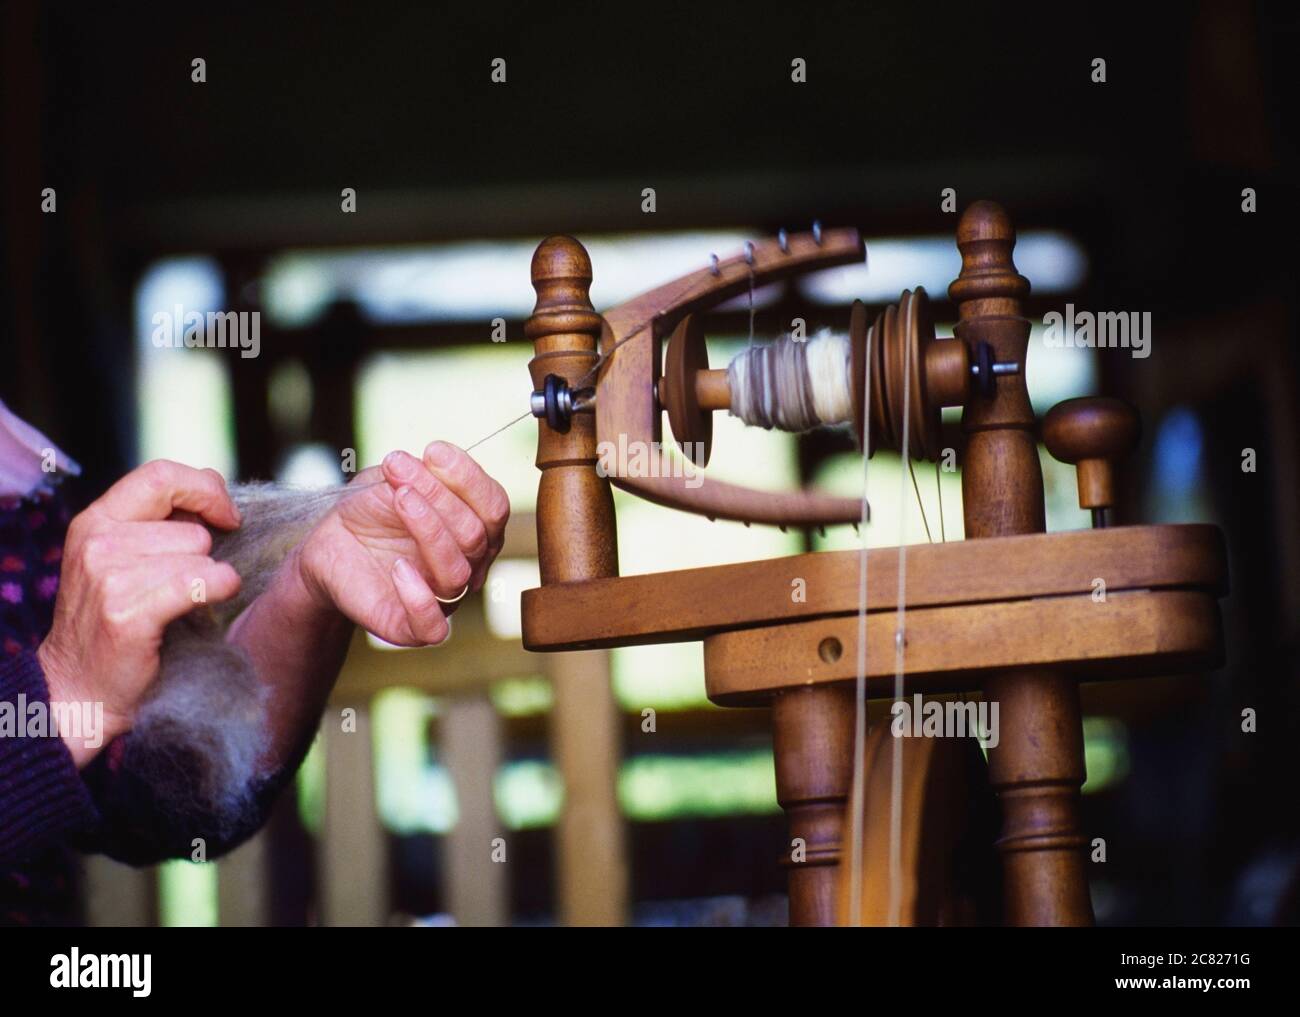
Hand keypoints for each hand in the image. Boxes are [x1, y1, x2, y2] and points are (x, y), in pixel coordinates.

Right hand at [37, 460, 242, 766]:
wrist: (80, 691)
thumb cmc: (114, 622)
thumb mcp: (121, 557)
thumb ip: (159, 521)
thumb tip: (213, 489)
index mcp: (95, 521)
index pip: (160, 475)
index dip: (204, 488)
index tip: (227, 515)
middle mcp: (97, 542)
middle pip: (191, 527)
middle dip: (203, 556)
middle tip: (180, 587)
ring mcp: (109, 577)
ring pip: (199, 556)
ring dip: (205, 580)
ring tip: (176, 606)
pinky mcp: (128, 612)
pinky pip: (201, 582)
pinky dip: (217, 590)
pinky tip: (205, 603)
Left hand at [294, 441, 509, 646]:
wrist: (327, 545)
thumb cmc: (369, 510)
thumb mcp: (395, 480)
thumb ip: (421, 475)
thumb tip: (433, 462)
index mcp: (477, 528)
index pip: (494, 506)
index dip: (469, 477)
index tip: (432, 450)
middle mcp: (470, 565)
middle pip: (477, 534)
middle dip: (440, 495)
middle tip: (398, 468)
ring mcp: (443, 598)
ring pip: (457, 572)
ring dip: (429, 529)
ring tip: (400, 497)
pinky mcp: (410, 628)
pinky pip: (432, 627)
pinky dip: (418, 598)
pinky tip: (397, 567)